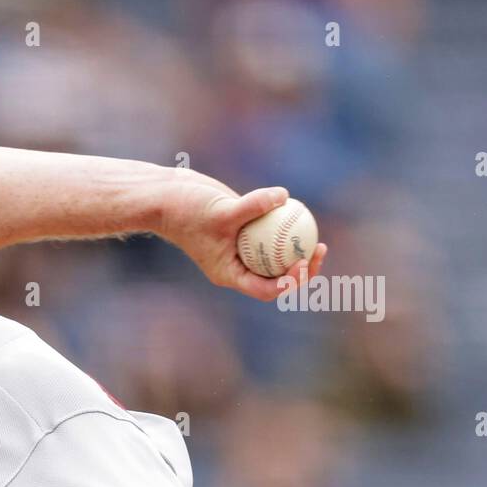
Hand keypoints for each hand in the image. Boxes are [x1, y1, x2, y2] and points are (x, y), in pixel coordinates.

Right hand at [157, 176, 328, 301]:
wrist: (167, 197)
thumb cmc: (186, 210)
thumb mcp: (221, 210)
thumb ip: (253, 206)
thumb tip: (284, 197)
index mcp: (230, 274)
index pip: (265, 289)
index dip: (288, 282)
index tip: (301, 262)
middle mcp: (237, 265)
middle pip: (277, 277)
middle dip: (302, 269)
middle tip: (318, 250)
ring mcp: (241, 249)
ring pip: (276, 256)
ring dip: (297, 250)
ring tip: (317, 238)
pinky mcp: (243, 229)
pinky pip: (270, 232)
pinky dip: (284, 226)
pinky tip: (298, 211)